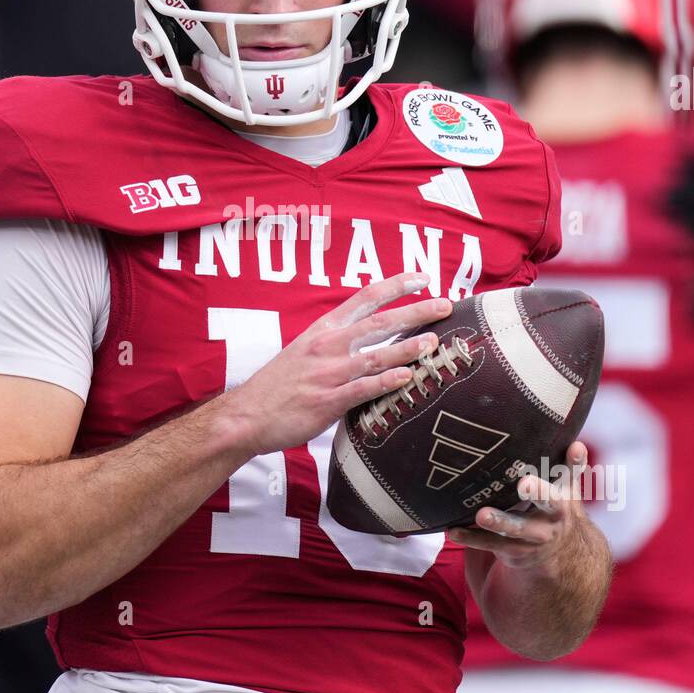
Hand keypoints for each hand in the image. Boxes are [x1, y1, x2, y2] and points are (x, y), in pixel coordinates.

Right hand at [228, 271, 454, 455]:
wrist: (248, 415)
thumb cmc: (279, 385)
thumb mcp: (305, 349)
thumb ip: (337, 341)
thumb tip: (369, 336)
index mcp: (324, 329)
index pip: (366, 297)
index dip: (397, 285)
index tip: (423, 277)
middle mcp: (328, 346)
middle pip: (379, 321)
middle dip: (416, 311)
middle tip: (445, 305)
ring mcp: (328, 373)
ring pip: (375, 355)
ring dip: (407, 347)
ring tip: (434, 342)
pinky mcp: (327, 402)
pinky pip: (362, 390)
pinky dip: (385, 382)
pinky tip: (407, 378)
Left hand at [446, 440, 588, 570]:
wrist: (565, 553)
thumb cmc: (559, 507)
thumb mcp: (569, 489)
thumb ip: (571, 466)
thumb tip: (577, 442)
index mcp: (558, 509)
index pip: (551, 498)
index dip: (539, 490)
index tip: (524, 482)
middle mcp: (543, 529)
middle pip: (523, 524)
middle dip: (507, 518)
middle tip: (486, 512)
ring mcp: (526, 543)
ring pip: (505, 535)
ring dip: (491, 525)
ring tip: (477, 515)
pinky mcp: (511, 552)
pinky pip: (489, 545)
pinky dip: (470, 538)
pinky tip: (452, 530)